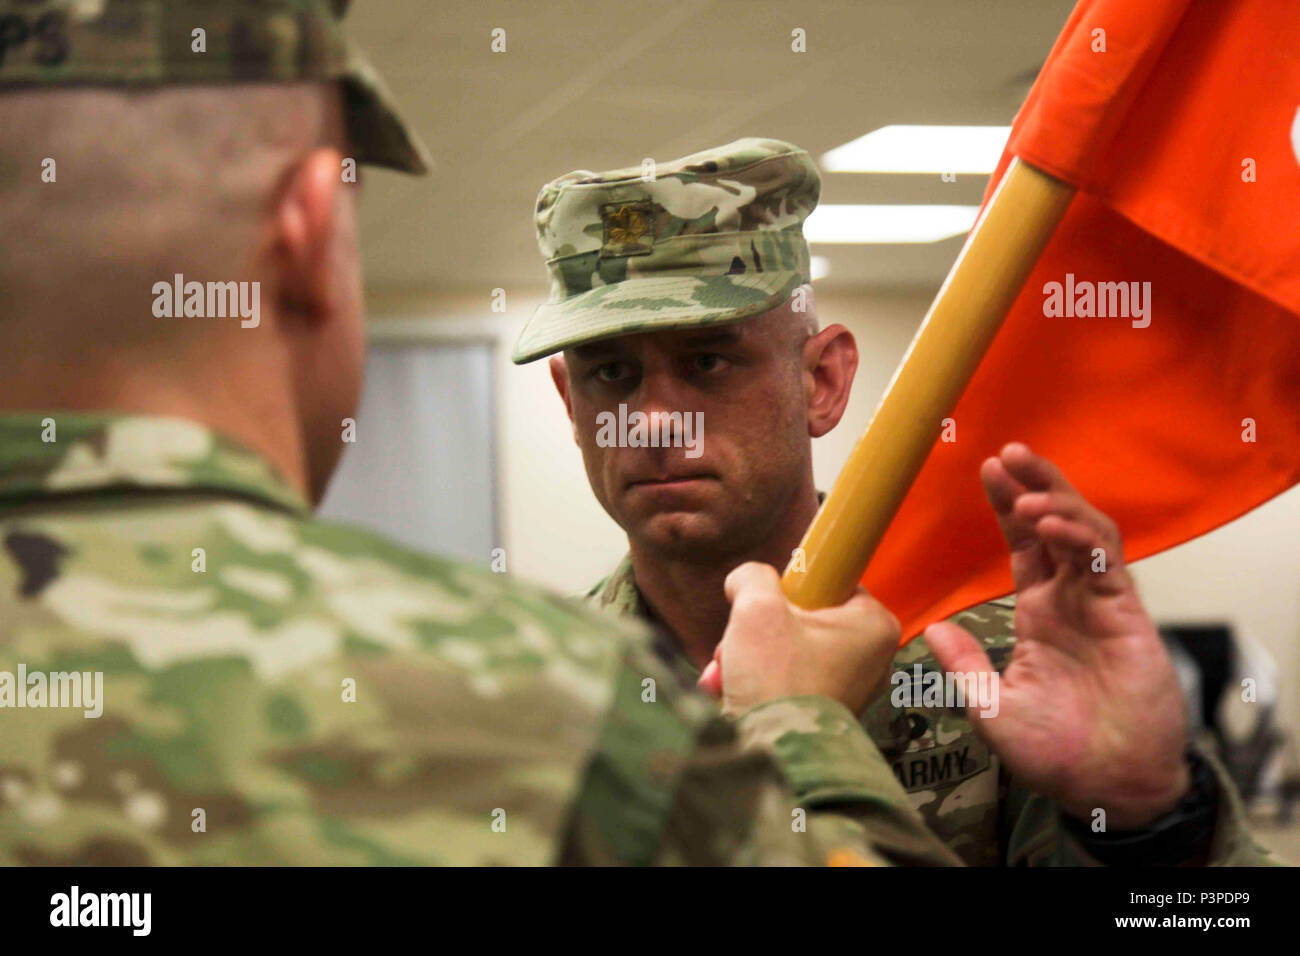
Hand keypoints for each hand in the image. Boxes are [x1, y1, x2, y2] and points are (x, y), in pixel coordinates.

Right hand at [698, 562, 898, 716]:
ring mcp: (851, 689)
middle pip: (804, 618)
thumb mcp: (757, 609)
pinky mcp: (825, 713)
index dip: (794, 587)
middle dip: (761, 630)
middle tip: (744, 641)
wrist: (772, 755)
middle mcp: (872, 658)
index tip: (771, 602)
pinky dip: (757, 683)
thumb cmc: (777, 681)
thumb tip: (745, 579)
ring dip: (751, 657)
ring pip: (789, 650)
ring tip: (731, 671)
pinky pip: (788, 681)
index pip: (832, 582)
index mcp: (874, 625)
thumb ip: (752, 578)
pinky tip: (732, 691)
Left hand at [925, 443, 1189, 828]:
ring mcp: (1101, 604)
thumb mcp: (991, 708)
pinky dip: (1079, 537)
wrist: (1108, 787)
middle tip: (1009, 452)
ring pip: (1085, 533)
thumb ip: (966, 666)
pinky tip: (1051, 523)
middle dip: (1035, 485)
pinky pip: (1105, 562)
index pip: (1022, 545)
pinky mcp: (1126, 615)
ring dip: (1057, 503)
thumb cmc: (1056, 752)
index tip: (987, 469)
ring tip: (1024, 491)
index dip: (1007, 506)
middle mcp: (1070, 600)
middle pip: (1055, 524)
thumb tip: (934, 627)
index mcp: (1040, 613)